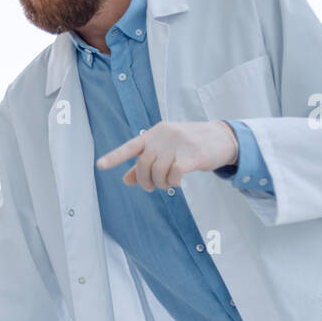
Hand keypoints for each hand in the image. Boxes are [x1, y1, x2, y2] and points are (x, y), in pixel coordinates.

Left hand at [95, 120, 237, 191]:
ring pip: (158, 171)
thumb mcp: (165, 149)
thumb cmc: (189, 145)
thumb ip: (144, 163)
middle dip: (144, 180)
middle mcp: (164, 136)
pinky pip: (175, 174)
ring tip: (167, 183)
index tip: (100, 165)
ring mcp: (179, 144)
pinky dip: (173, 182)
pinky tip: (177, 181)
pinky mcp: (193, 155)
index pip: (131, 146)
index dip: (115, 157)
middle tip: (151, 187)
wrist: (221, 138)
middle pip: (144, 164)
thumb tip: (126, 180)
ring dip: (160, 183)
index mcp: (155, 133)